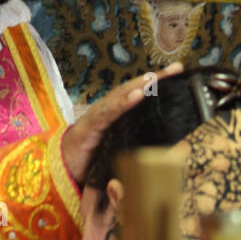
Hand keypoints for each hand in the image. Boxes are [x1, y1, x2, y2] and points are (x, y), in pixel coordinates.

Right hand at [61, 62, 183, 184]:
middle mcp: (108, 111)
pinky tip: (136, 95)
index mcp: (118, 116)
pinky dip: (121, 103)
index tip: (178, 73)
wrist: (63, 170)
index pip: (139, 95)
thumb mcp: (123, 156)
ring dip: (139, 86)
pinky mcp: (89, 127)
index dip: (157, 84)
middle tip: (176, 69)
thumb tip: (176, 153)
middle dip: (154, 78)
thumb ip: (144, 153)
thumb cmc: (93, 162)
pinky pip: (107, 113)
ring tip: (156, 78)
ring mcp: (98, 117)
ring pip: (120, 97)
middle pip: (133, 90)